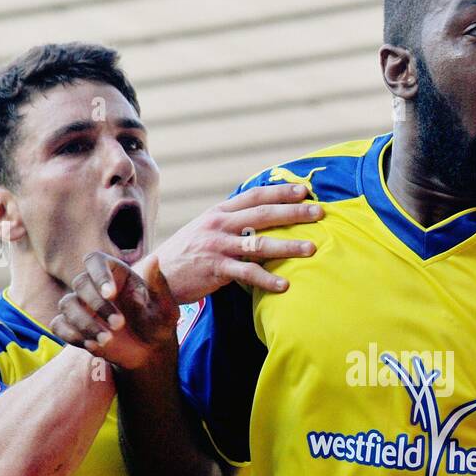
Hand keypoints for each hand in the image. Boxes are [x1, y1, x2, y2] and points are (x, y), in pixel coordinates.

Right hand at [52, 253, 178, 370]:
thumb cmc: (158, 324)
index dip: (99, 275)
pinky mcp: (73, 326)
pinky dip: (72, 335)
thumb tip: (154, 259)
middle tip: (120, 324)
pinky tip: (92, 344)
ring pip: (66, 304)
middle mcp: (94, 286)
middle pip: (80, 283)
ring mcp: (81, 306)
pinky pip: (58, 325)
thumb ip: (158, 285)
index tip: (111, 294)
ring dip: (85, 323)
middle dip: (98, 305)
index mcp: (115, 274)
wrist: (149, 352)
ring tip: (108, 340)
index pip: (95, 261)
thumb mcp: (165, 307)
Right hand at [154, 183, 320, 302]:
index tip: (305, 190)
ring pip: (259, 243)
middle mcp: (220, 225)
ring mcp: (217, 246)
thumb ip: (232, 222)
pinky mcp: (215, 269)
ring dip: (288, 246)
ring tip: (312, 249)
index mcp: (220, 212)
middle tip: (319, 212)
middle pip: (262, 214)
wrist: (156, 273)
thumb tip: (262, 217)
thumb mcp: (208, 229)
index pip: (255, 195)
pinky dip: (267, 279)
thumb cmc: (189, 252)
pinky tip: (285, 285)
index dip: (280, 191)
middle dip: (293, 212)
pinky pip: (247, 273)